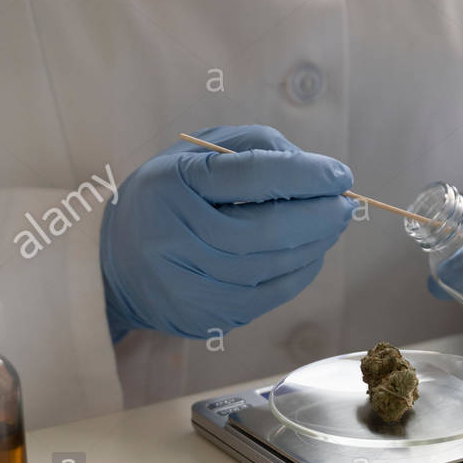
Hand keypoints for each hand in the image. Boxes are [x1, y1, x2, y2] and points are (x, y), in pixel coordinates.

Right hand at [100, 126, 353, 341]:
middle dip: (319, 215)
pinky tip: (311, 253)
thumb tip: (312, 168)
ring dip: (315, 244)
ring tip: (332, 224)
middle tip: (345, 203)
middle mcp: (177, 237)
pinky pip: (270, 294)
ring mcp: (190, 283)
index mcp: (172, 185)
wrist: (118, 268)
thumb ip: (250, 147)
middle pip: (267, 229)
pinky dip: (300, 272)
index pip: (251, 175)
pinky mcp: (207, 315)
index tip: (340, 174)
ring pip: (272, 265)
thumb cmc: (167, 199)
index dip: (305, 175)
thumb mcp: (192, 155)